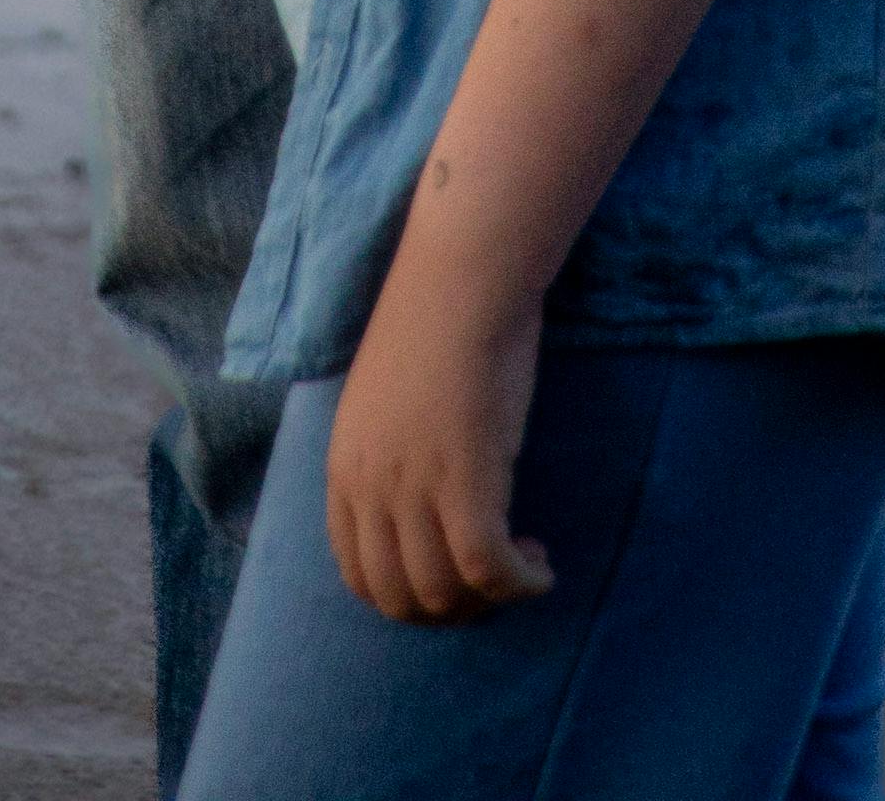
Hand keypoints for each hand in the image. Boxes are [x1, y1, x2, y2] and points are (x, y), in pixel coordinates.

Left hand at [320, 255, 548, 623]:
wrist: (461, 275)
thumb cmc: (433, 320)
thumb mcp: (384, 401)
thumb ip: (386, 456)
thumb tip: (414, 503)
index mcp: (344, 467)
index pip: (358, 575)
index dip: (407, 596)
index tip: (450, 580)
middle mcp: (370, 487)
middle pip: (398, 598)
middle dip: (448, 610)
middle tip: (489, 583)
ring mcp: (414, 488)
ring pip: (443, 593)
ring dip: (487, 599)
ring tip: (520, 562)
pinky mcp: (467, 482)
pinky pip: (489, 570)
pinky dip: (519, 585)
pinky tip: (541, 570)